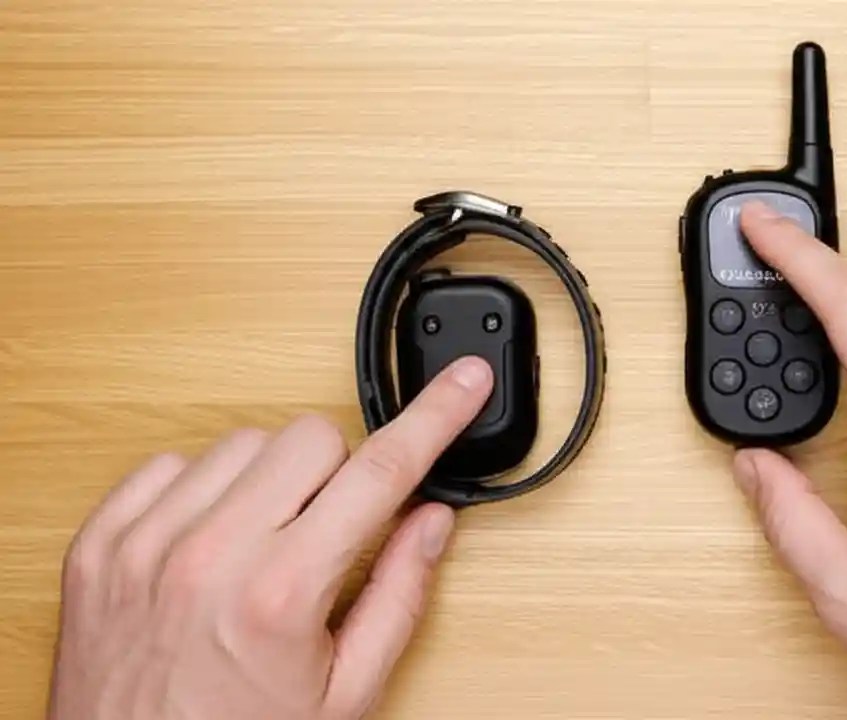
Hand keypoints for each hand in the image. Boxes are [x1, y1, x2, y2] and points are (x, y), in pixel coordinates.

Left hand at [48, 358, 492, 719]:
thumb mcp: (346, 694)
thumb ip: (398, 596)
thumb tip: (430, 521)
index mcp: (281, 592)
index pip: (381, 472)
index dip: (435, 418)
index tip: (464, 382)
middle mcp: (207, 555)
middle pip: (309, 437)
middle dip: (338, 474)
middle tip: (330, 532)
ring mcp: (144, 544)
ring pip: (241, 441)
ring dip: (269, 481)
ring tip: (262, 545)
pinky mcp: (98, 545)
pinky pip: (167, 464)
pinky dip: (199, 491)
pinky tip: (209, 543)